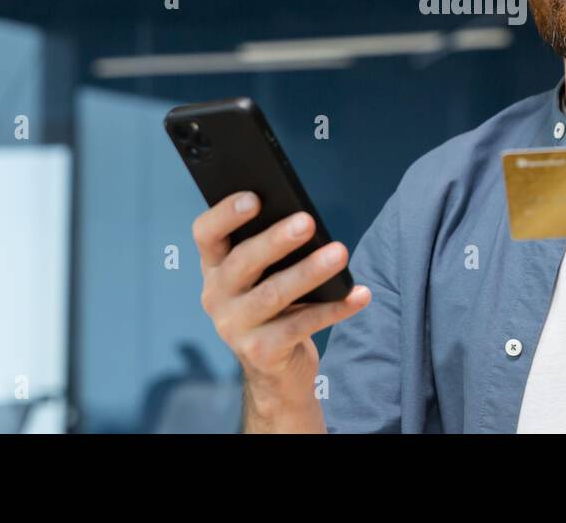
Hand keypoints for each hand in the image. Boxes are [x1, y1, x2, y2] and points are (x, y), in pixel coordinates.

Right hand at [193, 191, 370, 429]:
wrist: (274, 368)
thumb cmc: (274, 306)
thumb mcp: (263, 276)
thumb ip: (271, 250)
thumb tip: (305, 221)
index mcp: (215, 267)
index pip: (206, 234)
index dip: (225, 214)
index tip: (255, 197)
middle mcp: (216, 296)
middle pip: (243, 262)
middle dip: (276, 240)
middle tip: (308, 222)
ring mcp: (235, 327)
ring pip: (273, 294)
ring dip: (310, 272)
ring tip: (339, 253)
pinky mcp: (261, 352)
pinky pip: (302, 325)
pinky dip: (335, 308)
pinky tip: (359, 294)